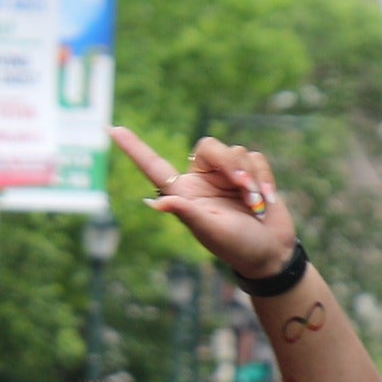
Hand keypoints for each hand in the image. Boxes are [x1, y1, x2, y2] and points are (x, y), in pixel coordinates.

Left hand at [110, 129, 295, 278]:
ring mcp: (226, 175)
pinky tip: (267, 200)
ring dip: (251, 177)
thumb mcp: (209, 230)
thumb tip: (156, 203)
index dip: (133, 148)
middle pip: (208, 146)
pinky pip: (255, 157)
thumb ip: (187, 213)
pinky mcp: (250, 173)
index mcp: (184, 193)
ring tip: (256, 204)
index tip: (111, 129)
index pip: (154, 165)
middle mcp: (202, 179)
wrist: (270, 253)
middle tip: (245, 188)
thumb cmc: (236, 246)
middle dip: (230, 163)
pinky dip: (264, 177)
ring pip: (235, 151)